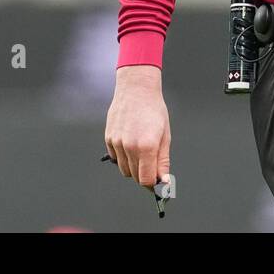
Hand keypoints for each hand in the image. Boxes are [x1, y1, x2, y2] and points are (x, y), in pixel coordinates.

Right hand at [104, 65, 170, 189]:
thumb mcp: (165, 135)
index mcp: (147, 146)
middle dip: (144, 174)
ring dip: (133, 166)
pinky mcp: (108, 138)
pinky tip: (130, 141)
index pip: (146, 180)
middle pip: (135, 176)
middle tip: (151, 163)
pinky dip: (123, 156)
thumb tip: (163, 181)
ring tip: (141, 149)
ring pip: (124, 169)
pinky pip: (116, 158)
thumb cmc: (154, 110)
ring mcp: (117, 143)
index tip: (158, 183)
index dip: (153, 184)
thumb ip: (163, 161)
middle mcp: (130, 146)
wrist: (136, 89)